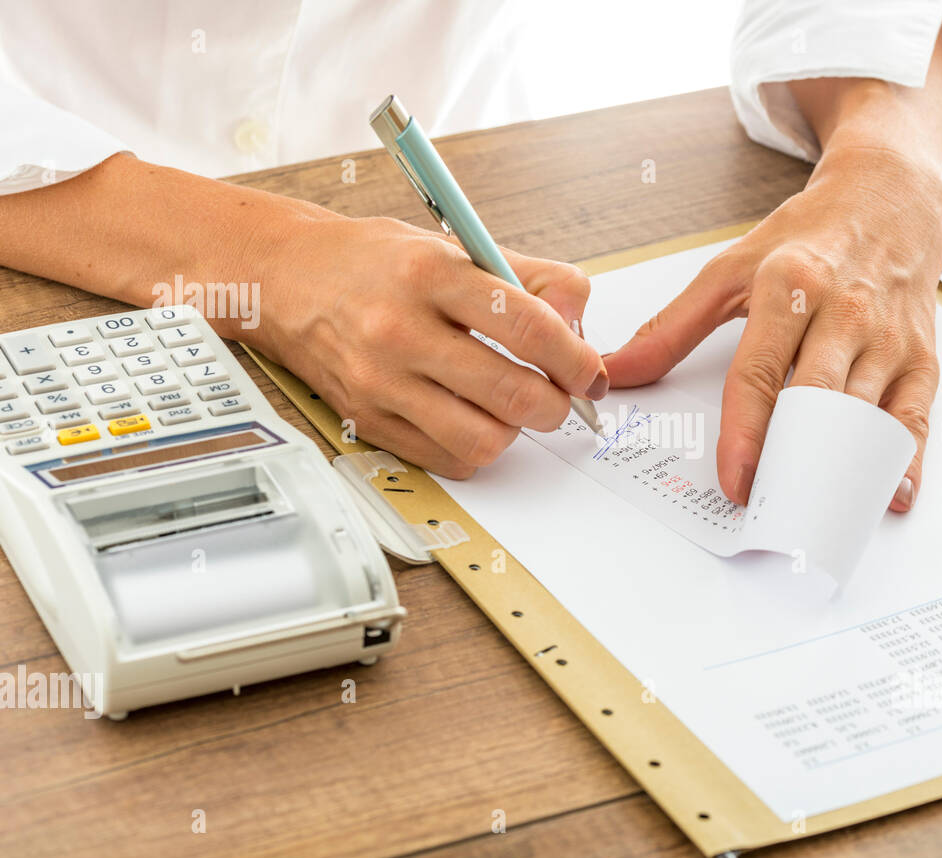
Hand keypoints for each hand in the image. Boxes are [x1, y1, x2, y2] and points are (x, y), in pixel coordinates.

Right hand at [251, 216, 605, 477]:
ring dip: (516, 430)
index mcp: (429, 273)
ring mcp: (379, 382)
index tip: (589, 371)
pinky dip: (478, 447)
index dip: (575, 358)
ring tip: (511, 404)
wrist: (286, 281)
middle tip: (559, 393)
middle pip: (513, 394)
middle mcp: (399, 329)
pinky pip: (450, 460)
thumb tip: (581, 322)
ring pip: (484, 439)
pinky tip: (473, 417)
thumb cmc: (377, 264)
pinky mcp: (367, 421)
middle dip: (556, 403)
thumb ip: (531, 277)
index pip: (526, 326)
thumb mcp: (455, 246)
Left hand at [602, 144, 941, 507]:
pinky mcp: (921, 355)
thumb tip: (619, 370)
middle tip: (767, 506)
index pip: (760, 374)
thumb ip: (671, 328)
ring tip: (810, 508)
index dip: (744, 434)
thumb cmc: (810, 236)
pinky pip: (912, 418)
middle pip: (814, 403)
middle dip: (789, 461)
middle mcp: (845, 311)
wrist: (888, 197)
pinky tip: (886, 494)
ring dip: (837, 471)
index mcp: (792, 286)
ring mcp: (888, 336)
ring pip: (862, 418)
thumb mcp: (730, 269)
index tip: (735, 480)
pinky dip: (902, 461)